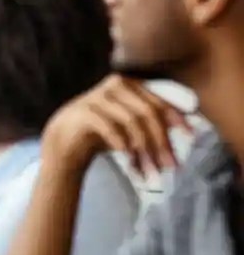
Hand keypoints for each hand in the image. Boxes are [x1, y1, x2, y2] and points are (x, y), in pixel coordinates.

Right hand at [42, 75, 191, 176]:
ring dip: (144, 149)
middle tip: (170, 166)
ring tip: (149, 170)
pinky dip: (122, 144)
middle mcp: (115, 84)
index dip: (176, 119)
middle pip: (148, 113)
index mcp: (129, 84)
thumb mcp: (132, 126)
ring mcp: (98, 96)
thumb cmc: (102, 132)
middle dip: (161, 141)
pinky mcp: (84, 111)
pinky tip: (128, 158)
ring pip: (132, 121)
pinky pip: (110, 127)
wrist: (65, 139)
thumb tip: (188, 123)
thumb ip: (153, 120)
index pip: (158, 102)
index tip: (191, 137)